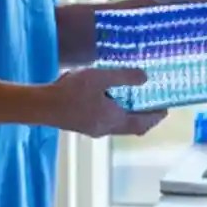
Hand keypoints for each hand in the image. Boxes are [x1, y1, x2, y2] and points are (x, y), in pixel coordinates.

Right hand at [43, 66, 167, 137]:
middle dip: (143, 117)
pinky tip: (105, 97)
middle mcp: (105, 129)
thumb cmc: (72, 92)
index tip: (165, 109)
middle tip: (151, 105)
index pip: (142, 124)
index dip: (156, 117)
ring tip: (130, 98)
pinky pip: (104, 120)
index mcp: (114, 120)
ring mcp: (92, 129)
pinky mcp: (81, 125)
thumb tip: (145, 77)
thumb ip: (124, 77)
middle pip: (131, 127)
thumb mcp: (101, 78)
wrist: (41, 106)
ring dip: (127, 114)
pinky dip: (112, 112)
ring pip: (117, 125)